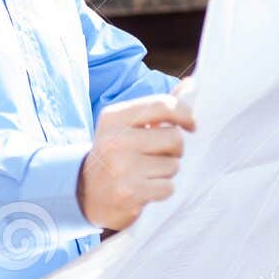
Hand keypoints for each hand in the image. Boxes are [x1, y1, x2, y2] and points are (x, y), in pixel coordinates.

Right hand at [79, 92, 195, 230]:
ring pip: (173, 165)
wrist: (86, 194)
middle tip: (160, 155)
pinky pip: (168, 187)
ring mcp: (121, 167)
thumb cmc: (115, 155)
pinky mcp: (129, 192)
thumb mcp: (128, 126)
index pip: (162, 105)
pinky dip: (162, 190)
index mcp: (114, 117)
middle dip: (175, 149)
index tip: (191, 125)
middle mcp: (115, 140)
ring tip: (146, 173)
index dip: (185, 114)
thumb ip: (159, 107)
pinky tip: (145, 188)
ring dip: (167, 171)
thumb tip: (191, 84)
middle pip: (174, 137)